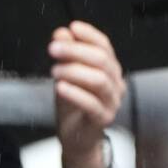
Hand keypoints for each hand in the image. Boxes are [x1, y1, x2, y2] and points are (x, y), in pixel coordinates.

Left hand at [49, 20, 124, 167]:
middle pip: (101, 60)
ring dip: (74, 71)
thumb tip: (62, 33)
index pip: (104, 46)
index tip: (71, 28)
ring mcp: (112, 101)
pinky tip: (60, 88)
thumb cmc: (73, 107)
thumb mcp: (65, 77)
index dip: (89, 35)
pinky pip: (92, 103)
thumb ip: (65, 56)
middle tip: (53, 48)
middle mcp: (115, 83)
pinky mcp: (103, 118)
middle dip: (76, 51)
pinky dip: (75, 94)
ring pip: (99, 80)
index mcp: (109, 69)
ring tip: (54, 70)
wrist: (77, 140)